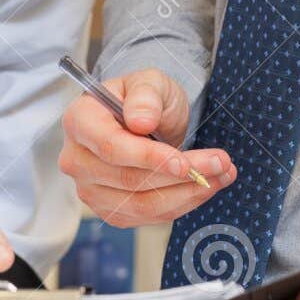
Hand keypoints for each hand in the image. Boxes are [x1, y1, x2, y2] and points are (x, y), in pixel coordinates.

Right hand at [59, 68, 235, 226]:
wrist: (146, 120)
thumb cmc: (144, 98)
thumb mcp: (150, 82)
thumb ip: (145, 96)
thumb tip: (140, 121)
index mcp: (80, 120)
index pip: (111, 147)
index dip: (148, 158)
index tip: (183, 162)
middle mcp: (77, 159)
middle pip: (129, 179)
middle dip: (181, 176)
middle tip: (221, 163)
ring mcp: (91, 189)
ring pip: (142, 204)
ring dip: (187, 194)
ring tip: (222, 175)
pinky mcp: (110, 210)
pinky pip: (147, 217)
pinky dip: (180, 205)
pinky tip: (202, 188)